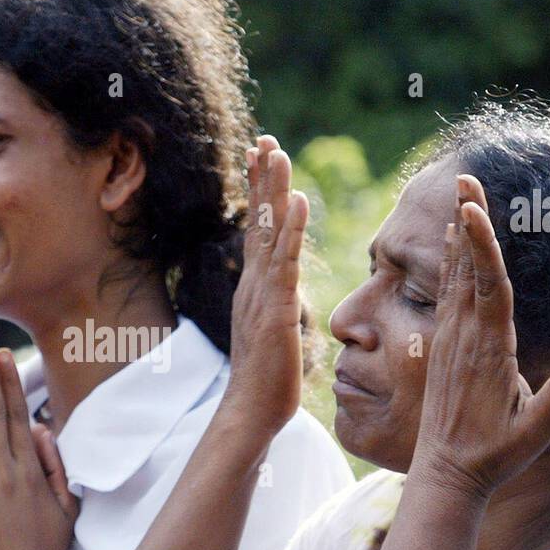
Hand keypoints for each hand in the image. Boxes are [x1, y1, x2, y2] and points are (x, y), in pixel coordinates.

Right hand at [219, 135, 309, 437]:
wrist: (251, 411)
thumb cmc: (266, 381)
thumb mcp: (273, 334)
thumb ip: (276, 309)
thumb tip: (282, 298)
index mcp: (254, 288)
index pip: (256, 231)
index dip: (259, 194)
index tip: (262, 158)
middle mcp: (253, 283)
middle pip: (257, 220)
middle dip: (261, 178)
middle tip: (265, 138)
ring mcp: (262, 294)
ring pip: (267, 232)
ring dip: (272, 190)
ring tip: (277, 152)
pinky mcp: (275, 308)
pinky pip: (284, 261)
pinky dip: (289, 229)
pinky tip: (298, 200)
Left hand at [411, 175, 549, 498]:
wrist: (446, 476)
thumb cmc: (494, 455)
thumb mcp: (535, 431)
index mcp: (488, 349)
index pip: (486, 286)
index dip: (479, 245)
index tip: (468, 208)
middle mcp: (465, 337)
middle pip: (467, 269)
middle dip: (466, 222)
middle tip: (464, 178)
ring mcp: (451, 341)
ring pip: (454, 278)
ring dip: (456, 236)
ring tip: (459, 194)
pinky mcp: (444, 347)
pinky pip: (446, 295)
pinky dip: (449, 264)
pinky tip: (449, 242)